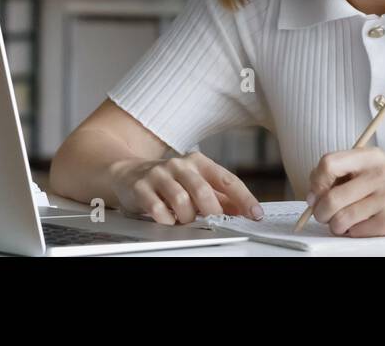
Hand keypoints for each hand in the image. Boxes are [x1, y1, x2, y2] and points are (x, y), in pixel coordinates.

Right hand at [109, 151, 264, 225]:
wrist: (129, 173)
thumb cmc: (169, 181)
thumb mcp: (196, 183)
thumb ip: (218, 196)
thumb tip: (243, 210)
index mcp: (199, 162)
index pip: (227, 179)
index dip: (244, 198)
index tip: (255, 214)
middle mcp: (180, 165)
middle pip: (203, 190)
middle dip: (212, 211)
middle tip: (213, 222)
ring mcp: (160, 174)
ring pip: (181, 200)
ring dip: (187, 217)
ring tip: (184, 219)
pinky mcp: (142, 187)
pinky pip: (158, 209)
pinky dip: (167, 220)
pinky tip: (168, 219)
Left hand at [306, 147, 384, 236]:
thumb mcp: (376, 167)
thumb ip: (346, 174)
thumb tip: (313, 195)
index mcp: (370, 156)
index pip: (328, 163)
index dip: (315, 182)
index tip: (316, 193)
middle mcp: (379, 174)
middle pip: (330, 197)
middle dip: (320, 212)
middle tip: (324, 215)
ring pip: (341, 218)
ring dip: (336, 225)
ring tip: (343, 223)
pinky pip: (357, 232)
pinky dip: (354, 232)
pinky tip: (363, 226)